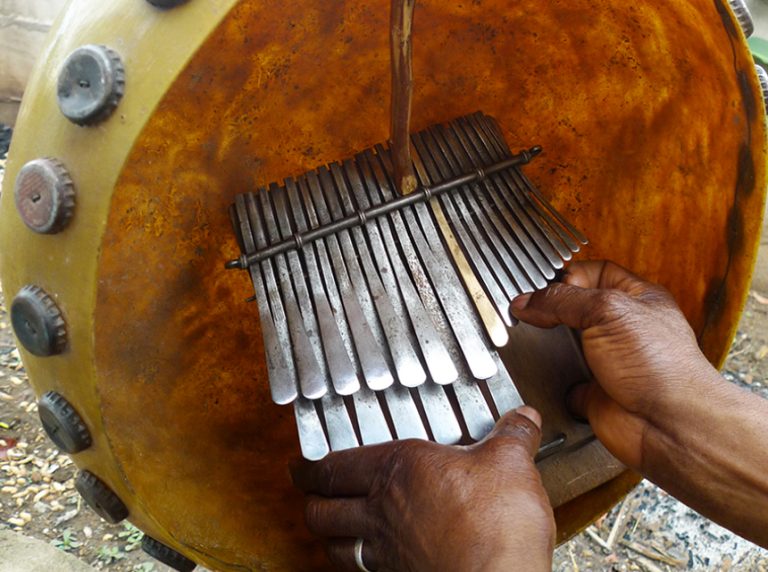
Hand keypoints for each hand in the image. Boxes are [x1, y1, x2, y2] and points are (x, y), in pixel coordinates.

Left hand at [291, 408, 554, 571]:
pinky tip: (375, 560)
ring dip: (329, 537)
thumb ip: (513, 436)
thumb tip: (523, 418)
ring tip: (333, 529)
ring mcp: (388, 553)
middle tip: (311, 494)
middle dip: (311, 502)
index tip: (301, 465)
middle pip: (322, 511)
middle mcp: (382, 511)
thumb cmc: (495, 522)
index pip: (335, 466)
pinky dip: (361, 564)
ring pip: (336, 547)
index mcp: (398, 469)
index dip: (310, 466)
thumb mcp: (511, 462)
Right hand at [511, 260, 720, 470]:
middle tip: (531, 309)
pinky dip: (555, 381)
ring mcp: (609, 360)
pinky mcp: (595, 392)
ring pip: (568, 344)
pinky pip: (566, 381)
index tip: (543, 284)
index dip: (568, 274)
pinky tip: (548, 373)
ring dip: (551, 343)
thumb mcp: (607, 311)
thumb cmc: (661, 365)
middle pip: (578, 307)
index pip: (595, 272)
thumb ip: (563, 300)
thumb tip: (529, 301)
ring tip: (534, 337)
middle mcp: (623, 328)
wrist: (668, 424)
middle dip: (554, 308)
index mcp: (636, 298)